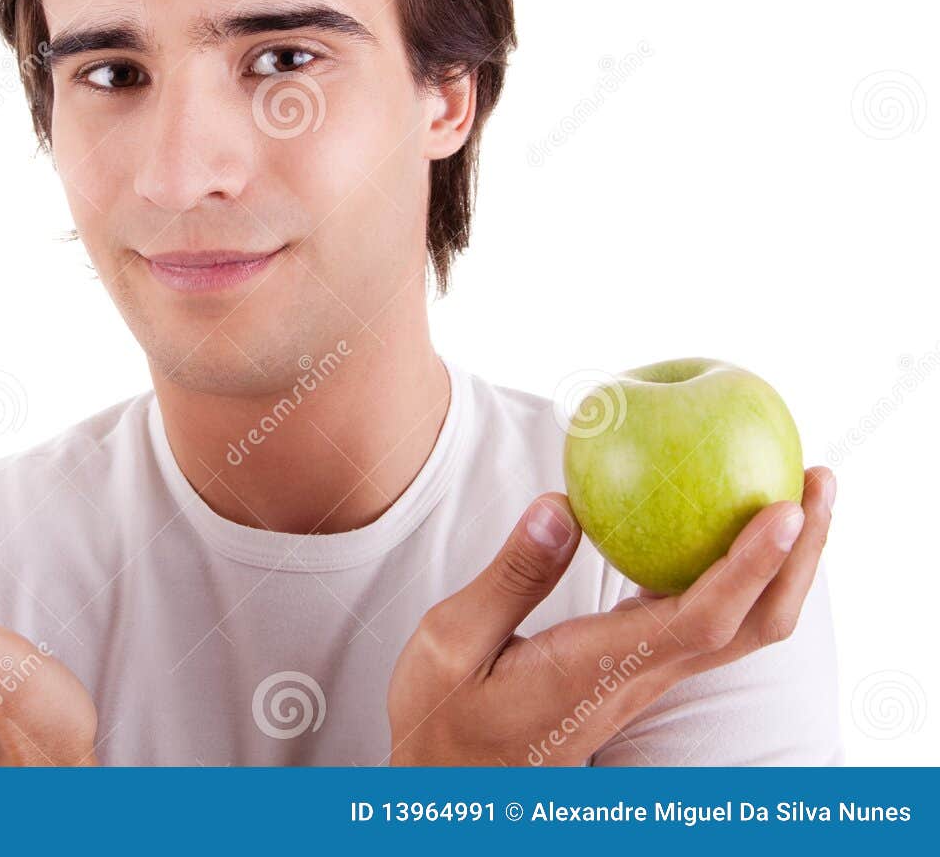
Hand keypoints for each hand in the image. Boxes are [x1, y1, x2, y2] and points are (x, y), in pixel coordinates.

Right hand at [386, 466, 834, 764]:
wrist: (450, 784)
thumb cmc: (442, 717)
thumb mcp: (451, 641)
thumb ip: (510, 576)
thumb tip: (562, 504)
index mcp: (595, 669)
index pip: (698, 619)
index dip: (752, 564)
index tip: (788, 508)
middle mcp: (638, 677)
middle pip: (752, 625)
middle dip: (799, 556)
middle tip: (820, 479)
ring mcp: (644, 679)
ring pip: (741, 627)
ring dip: (782, 564)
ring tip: (796, 493)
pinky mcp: (636, 672)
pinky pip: (707, 620)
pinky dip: (738, 572)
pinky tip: (720, 527)